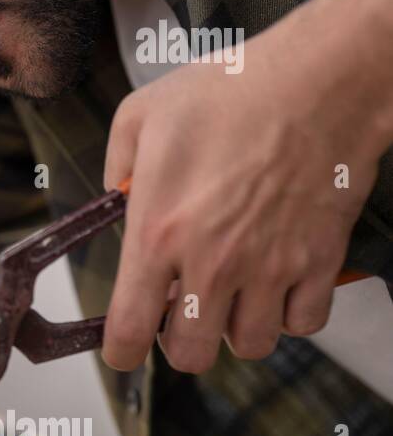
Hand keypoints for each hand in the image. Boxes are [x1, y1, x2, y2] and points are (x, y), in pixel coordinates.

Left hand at [102, 9, 391, 373]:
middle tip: (180, 314)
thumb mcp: (140, 116)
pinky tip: (277, 283)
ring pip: (250, 345)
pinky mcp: (319, 261)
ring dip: (235, 327)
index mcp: (157, 233)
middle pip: (191, 354)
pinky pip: (304, 323)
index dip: (120, 351)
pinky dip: (290, 314)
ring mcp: (270, 267)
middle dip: (179, 343)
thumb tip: (116, 197)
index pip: (130, 329)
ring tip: (231, 295)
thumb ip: (116, 167)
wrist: (318, 81)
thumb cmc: (229, 92)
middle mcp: (212, 262)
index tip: (122, 348)